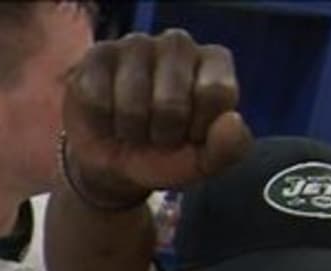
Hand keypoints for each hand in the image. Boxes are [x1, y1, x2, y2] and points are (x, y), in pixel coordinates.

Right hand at [63, 29, 251, 203]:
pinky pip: (98, 100)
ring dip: (130, 132)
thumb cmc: (165, 155)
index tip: (189, 135)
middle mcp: (178, 44)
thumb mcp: (202, 164)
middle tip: (156, 135)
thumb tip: (232, 122)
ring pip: (132, 103)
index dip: (197, 130)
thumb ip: (229, 149)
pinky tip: (107, 117)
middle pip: (171, 103)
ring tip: (131, 128)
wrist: (114, 165)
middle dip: (161, 134)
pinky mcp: (98, 55)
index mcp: (214, 61)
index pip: (215, 94)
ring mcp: (136, 45)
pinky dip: (102, 123)